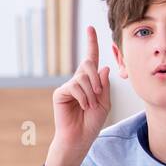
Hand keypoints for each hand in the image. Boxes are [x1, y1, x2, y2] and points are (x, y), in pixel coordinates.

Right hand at [47, 25, 110, 165]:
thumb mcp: (105, 102)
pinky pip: (75, 86)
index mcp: (90, 81)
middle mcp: (78, 80)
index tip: (90, 28)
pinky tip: (82, 106)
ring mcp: (68, 85)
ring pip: (83, 77)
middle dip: (96, 79)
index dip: (92, 43)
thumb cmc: (92, 121)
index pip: (91, 58)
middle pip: (88, 64)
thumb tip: (103, 66)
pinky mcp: (60, 92)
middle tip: (98, 96)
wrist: (80, 137)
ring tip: (89, 106)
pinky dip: (83, 97)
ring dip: (91, 93)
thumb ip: (104, 85)